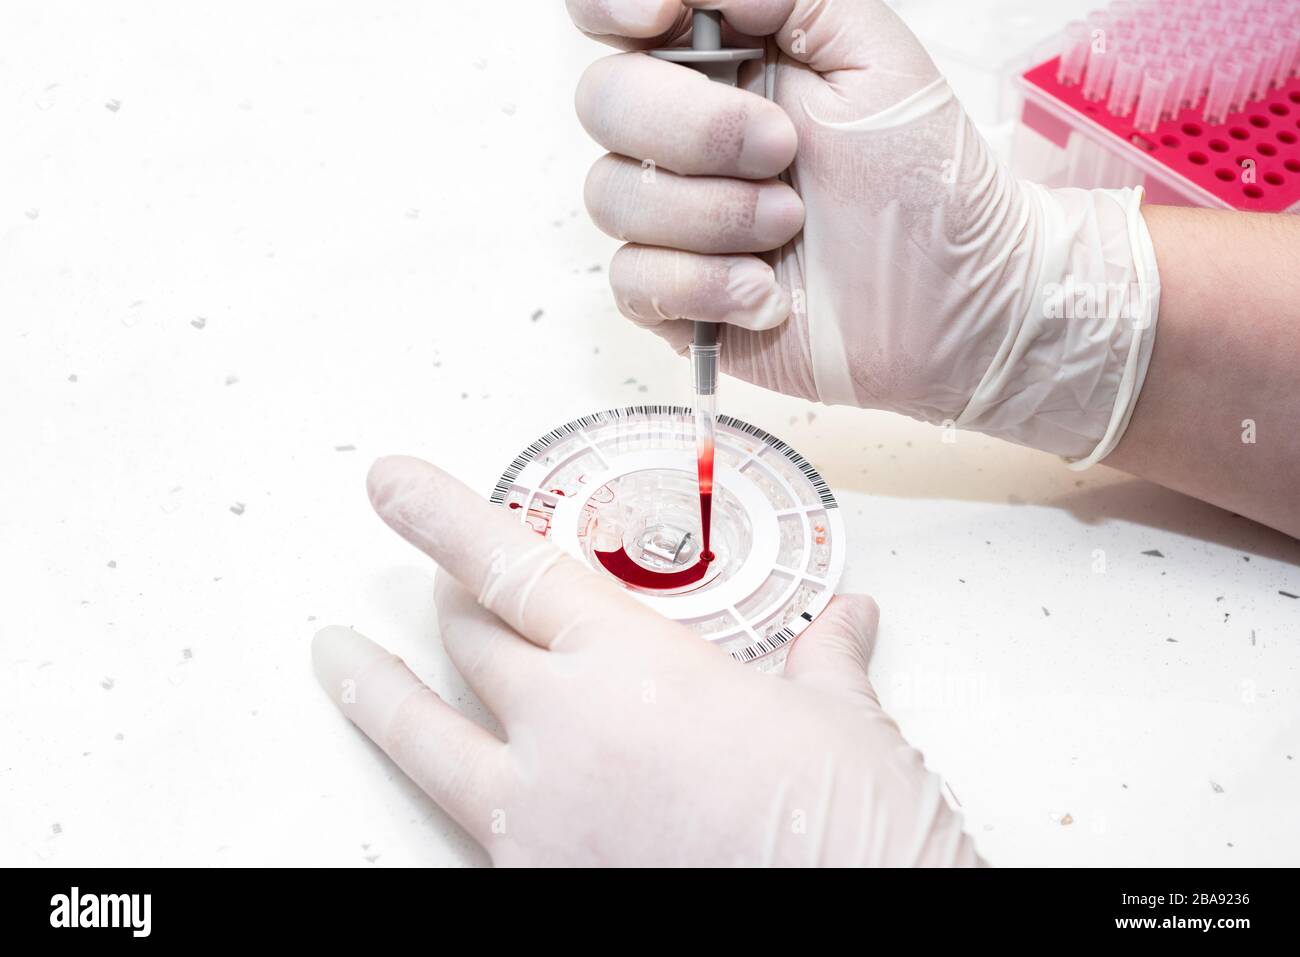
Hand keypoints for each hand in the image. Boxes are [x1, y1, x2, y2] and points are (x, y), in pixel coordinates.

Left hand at [312, 455, 981, 865]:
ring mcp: (540, 819)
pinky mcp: (536, 884)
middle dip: (450, 597)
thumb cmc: (849, 834)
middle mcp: (566, 733)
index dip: (441, 515)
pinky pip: (467, 824)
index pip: (510, 564)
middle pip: (470, 638)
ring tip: (342, 660)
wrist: (855, 926)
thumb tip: (846, 629)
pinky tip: (451, 783)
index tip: (393, 483)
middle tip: (437, 578)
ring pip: (425, 736)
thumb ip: (824, 663)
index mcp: (634, 667)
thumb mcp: (843, 726)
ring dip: (377, 690)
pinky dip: (453, 790)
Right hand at [571, 0, 1159, 463]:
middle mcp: (684, 135)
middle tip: (782, 150)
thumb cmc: (925, 178)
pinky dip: (702, 286)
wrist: (955, 299)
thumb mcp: (877, 56)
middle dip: (694, 128)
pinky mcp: (677, 297)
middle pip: (603, 101)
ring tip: (791, 226)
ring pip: (613, 195)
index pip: (612, 15)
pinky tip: (765, 293)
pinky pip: (632, 282)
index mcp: (722, 62)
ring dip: (713, 215)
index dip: (609, 7)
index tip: (659, 18)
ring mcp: (674, 219)